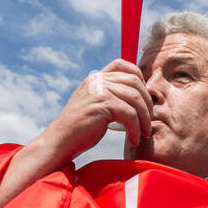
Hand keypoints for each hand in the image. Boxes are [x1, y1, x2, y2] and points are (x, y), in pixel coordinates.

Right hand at [0, 61, 154, 207]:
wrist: (58, 143)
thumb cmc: (79, 130)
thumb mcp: (95, 105)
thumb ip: (111, 96)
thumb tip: (137, 96)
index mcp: (95, 78)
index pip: (122, 64)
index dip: (138, 76)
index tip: (144, 96)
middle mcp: (97, 80)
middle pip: (134, 82)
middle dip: (146, 102)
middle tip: (148, 121)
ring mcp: (99, 90)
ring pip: (135, 98)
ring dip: (144, 118)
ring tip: (144, 133)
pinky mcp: (102, 104)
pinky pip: (129, 114)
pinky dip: (136, 128)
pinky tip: (134, 139)